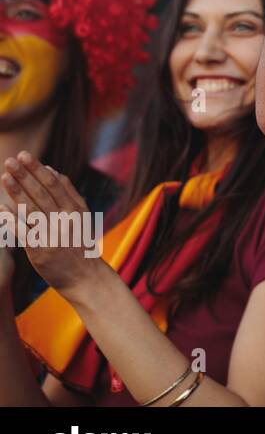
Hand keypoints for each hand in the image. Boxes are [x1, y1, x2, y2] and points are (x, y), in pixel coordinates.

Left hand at [1, 153, 102, 296]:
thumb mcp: (81, 216)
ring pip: (32, 209)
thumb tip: (54, 170)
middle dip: (25, 175)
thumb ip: (69, 193)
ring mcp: (53, 235)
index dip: (37, 169)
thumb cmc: (80, 244)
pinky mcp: (41, 251)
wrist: (86, 277)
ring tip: (4, 176)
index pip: (54, 184)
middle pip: (42, 193)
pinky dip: (12, 220)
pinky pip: (24, 232)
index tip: (24, 156)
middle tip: (11, 160)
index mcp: (75, 209)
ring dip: (16, 191)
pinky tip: (2, 208)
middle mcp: (65, 220)